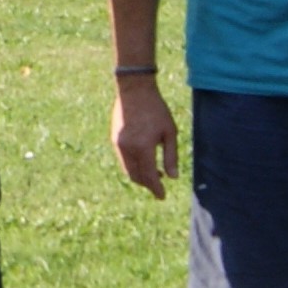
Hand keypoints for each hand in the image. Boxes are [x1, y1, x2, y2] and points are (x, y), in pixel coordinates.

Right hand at [111, 76, 177, 194]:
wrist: (134, 90)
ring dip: (140, 176)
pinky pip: (123, 160)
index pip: (150, 177)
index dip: (156, 189)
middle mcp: (128, 150)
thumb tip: (173, 177)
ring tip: (154, 172)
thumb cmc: (156, 109)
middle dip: (148, 184)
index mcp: (143, 148)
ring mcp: (118, 145)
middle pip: (137, 177)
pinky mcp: (114, 140)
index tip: (162, 196)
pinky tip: (144, 160)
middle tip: (159, 186)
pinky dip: (133, 166)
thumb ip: (171, 156)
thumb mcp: (170, 132)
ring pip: (128, 170)